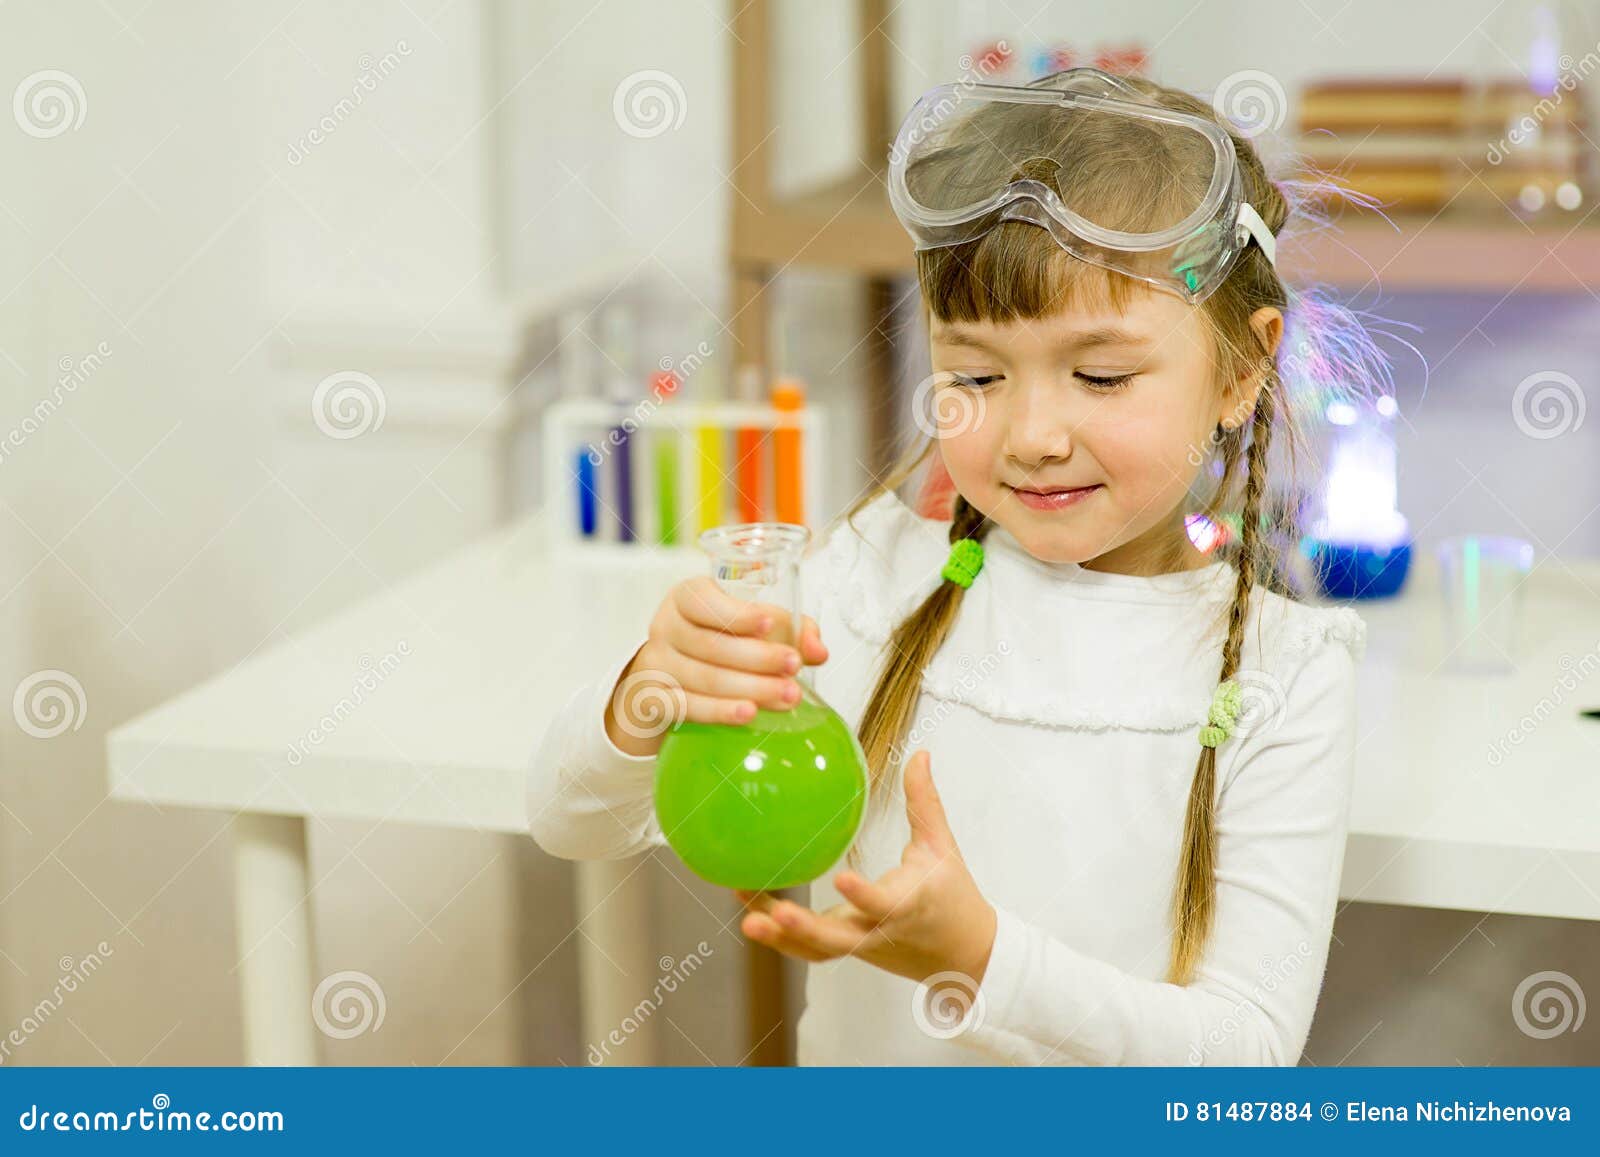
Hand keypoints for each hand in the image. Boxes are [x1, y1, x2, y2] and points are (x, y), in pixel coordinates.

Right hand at [605, 576, 827, 755]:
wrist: (665, 677)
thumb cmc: (715, 640)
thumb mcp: (747, 624)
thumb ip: (789, 629)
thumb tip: (818, 650)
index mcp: (687, 597)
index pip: (704, 600)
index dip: (737, 613)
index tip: (770, 624)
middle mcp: (666, 626)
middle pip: (711, 644)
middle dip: (758, 658)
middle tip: (795, 667)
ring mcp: (656, 664)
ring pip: (704, 678)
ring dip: (750, 688)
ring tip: (788, 696)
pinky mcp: (654, 699)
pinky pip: (688, 707)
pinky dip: (720, 711)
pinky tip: (748, 713)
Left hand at [734, 750, 996, 987]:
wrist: (965, 955)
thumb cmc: (954, 898)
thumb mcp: (943, 847)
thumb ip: (924, 802)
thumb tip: (918, 754)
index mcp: (907, 905)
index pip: (882, 904)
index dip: (862, 895)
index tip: (842, 878)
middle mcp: (880, 932)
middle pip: (837, 941)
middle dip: (801, 929)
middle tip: (768, 913)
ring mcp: (861, 947)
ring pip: (816, 950)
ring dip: (779, 935)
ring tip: (744, 909)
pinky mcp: (848, 951)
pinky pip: (810, 950)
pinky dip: (781, 936)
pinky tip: (751, 911)